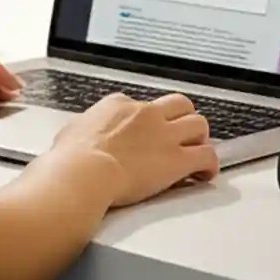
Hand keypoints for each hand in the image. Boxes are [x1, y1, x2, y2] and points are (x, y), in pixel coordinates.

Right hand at [47, 93, 217, 207]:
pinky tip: (204, 174)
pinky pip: (207, 155)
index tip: (146, 134)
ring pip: (199, 124)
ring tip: (194, 153)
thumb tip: (78, 136)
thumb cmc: (70, 159)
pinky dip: (209, 165)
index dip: (148, 121)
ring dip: (199, 139)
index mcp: (118, 106)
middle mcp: (145, 114)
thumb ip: (82, 129)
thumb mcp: (70, 132)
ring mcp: (164, 135)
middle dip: (182, 119)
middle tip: (180, 136)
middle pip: (179, 105)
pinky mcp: (177, 159)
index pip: (142, 104)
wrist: (82, 174)